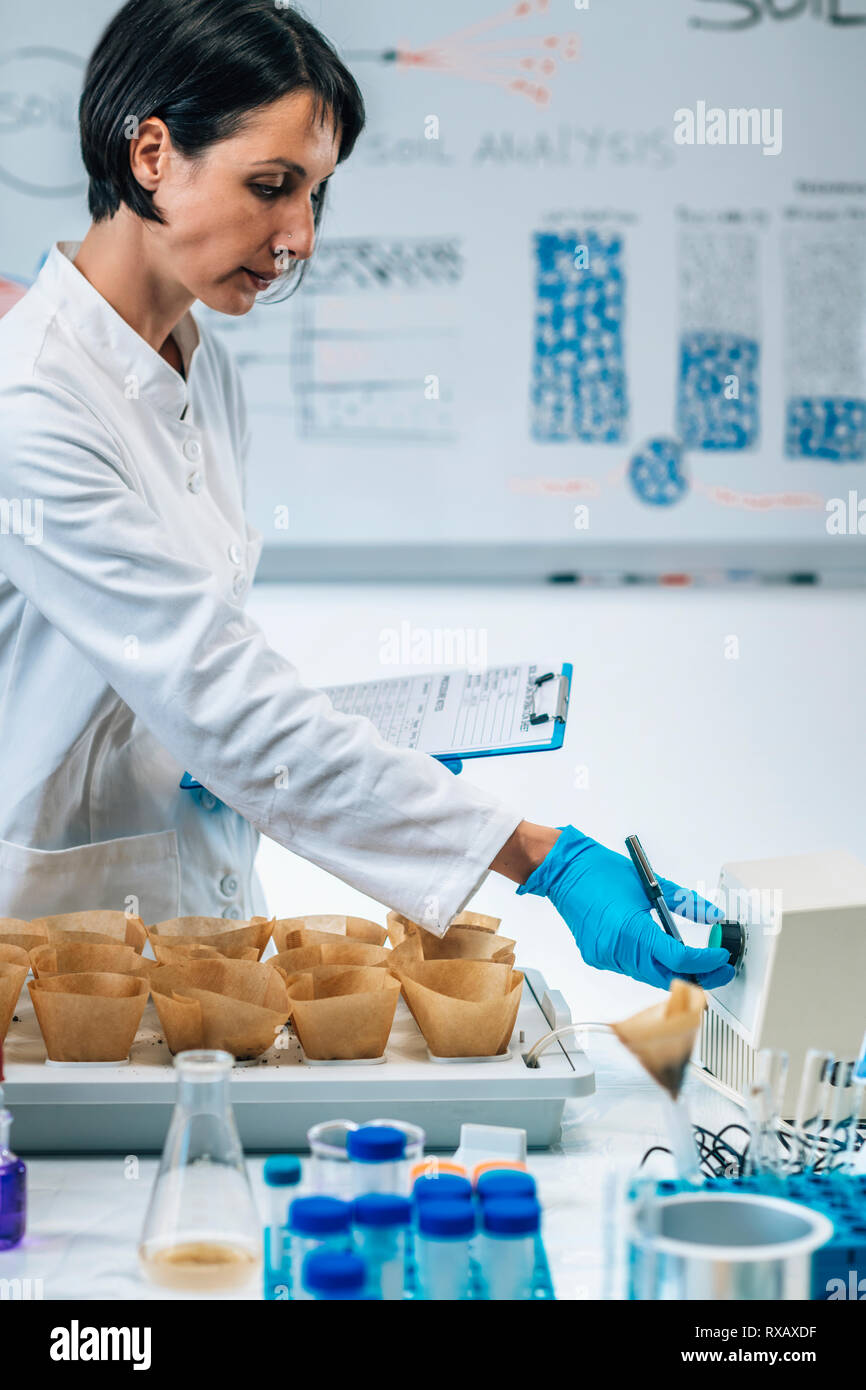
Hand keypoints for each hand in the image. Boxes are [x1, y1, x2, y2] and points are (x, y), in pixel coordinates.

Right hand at [516, 825, 734, 989]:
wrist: (564, 870)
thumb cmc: (602, 871)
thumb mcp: (651, 883)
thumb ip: (686, 903)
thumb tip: (713, 917)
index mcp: (631, 928)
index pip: (677, 958)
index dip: (704, 962)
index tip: (721, 958)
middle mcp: (615, 949)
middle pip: (665, 977)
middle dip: (696, 976)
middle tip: (718, 970)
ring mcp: (604, 956)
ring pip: (648, 976)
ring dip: (673, 972)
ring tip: (696, 963)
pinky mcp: (596, 957)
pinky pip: (631, 969)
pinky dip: (650, 965)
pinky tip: (662, 955)